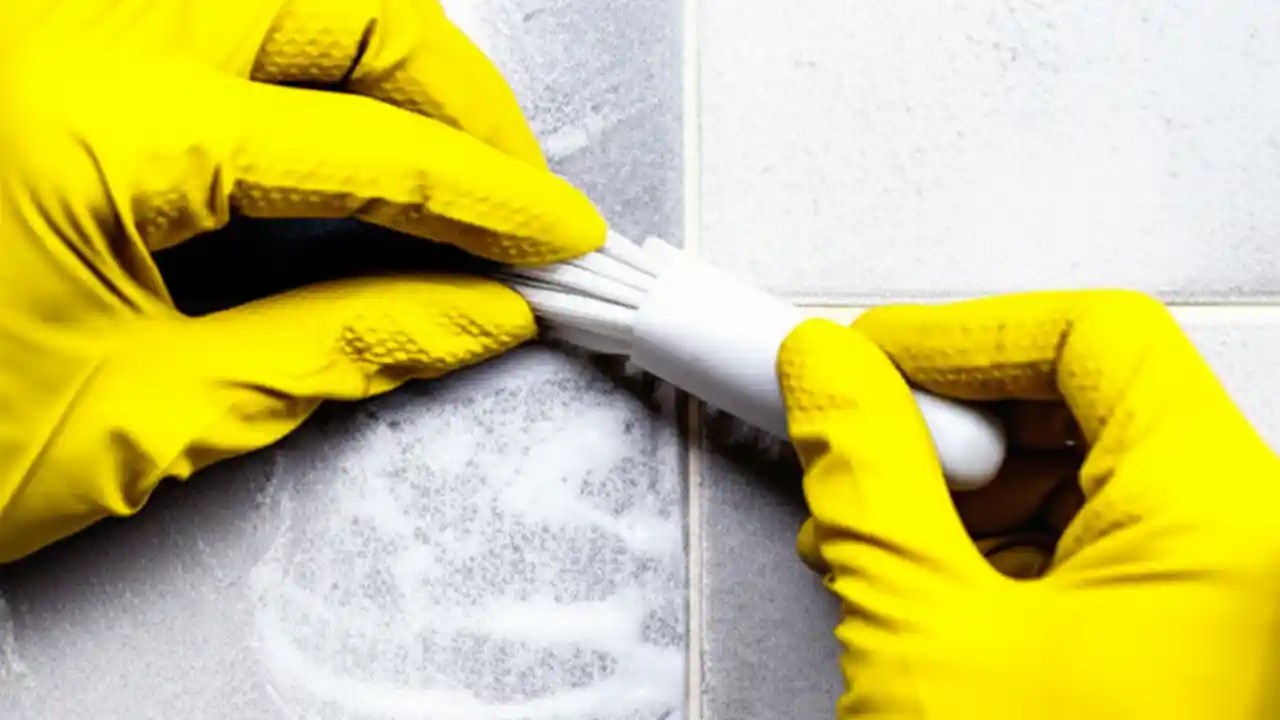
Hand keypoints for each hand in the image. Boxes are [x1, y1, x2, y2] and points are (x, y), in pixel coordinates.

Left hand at [0, 0, 604, 562]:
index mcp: (94, 134)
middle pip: (345, 6)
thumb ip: (334, 353)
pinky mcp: (35, 44)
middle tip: (510, 184)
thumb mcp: (141, 422)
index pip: (372, 149)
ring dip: (382, 60)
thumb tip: (469, 315)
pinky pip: (207, 21)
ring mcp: (44, 24)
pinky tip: (327, 141)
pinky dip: (296, 69)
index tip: (554, 236)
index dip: (492, 198)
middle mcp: (63, 34)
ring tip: (435, 155)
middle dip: (459, 92)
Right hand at [778, 291, 1279, 717]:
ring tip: (877, 525)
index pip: (1096, 337)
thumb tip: (827, 373)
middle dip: (957, 414)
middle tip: (863, 439)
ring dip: (968, 482)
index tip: (869, 355)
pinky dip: (999, 540)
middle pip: (1093, 400)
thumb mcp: (923, 632)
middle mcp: (1247, 550)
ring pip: (1088, 472)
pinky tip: (926, 573)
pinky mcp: (1182, 641)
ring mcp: (1221, 599)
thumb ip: (865, 474)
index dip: (964, 331)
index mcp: (1223, 525)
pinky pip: (1093, 543)